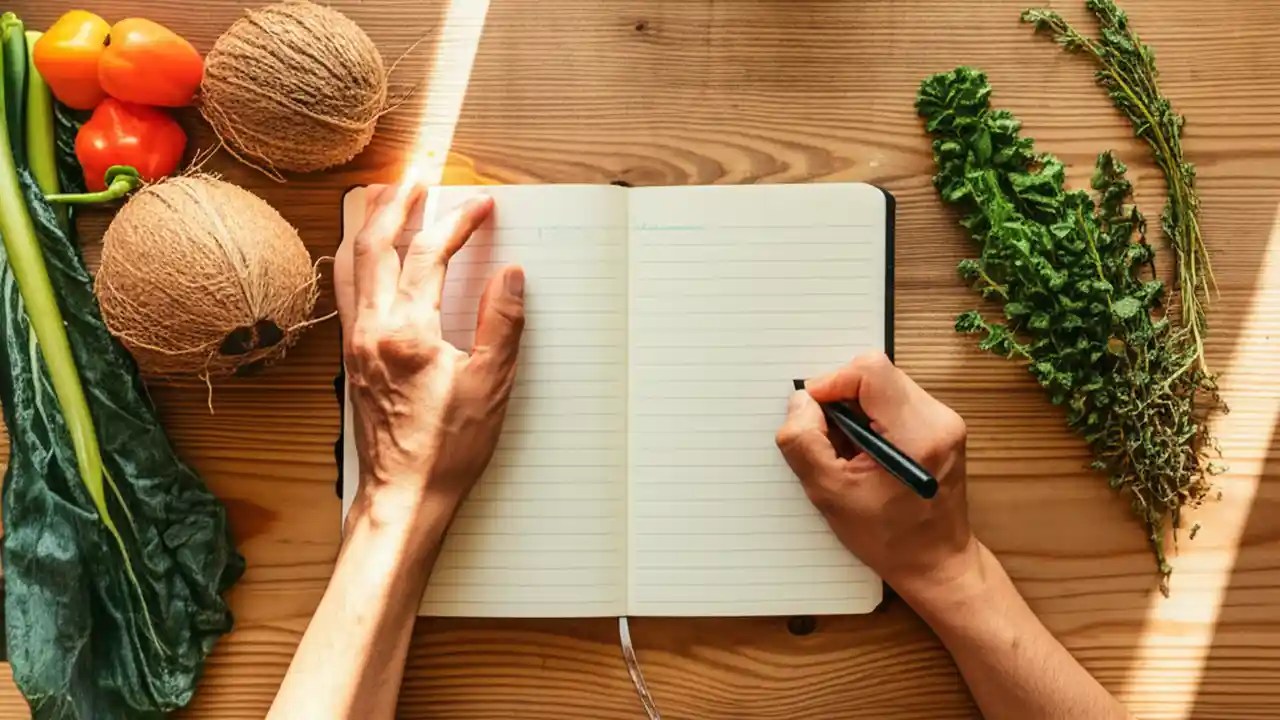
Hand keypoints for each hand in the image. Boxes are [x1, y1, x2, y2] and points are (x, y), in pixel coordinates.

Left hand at [334, 183, 525, 523]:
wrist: (403, 495)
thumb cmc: (448, 449)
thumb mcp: (490, 386)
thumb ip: (500, 324)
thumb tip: (509, 275)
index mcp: (407, 332)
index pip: (428, 257)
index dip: (457, 222)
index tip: (481, 206)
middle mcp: (371, 330)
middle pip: (375, 246)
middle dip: (398, 203)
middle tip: (418, 174)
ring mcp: (355, 343)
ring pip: (352, 265)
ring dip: (370, 225)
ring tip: (386, 197)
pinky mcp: (352, 358)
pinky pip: (347, 290)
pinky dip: (357, 258)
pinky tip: (367, 255)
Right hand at [776, 352, 975, 603]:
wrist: (936, 564)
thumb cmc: (889, 539)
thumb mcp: (830, 495)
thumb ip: (805, 442)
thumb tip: (800, 402)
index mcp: (918, 434)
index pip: (870, 371)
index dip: (831, 384)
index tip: (813, 415)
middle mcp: (938, 419)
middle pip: (876, 374)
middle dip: (841, 400)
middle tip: (831, 441)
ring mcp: (944, 421)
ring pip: (883, 385)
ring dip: (855, 410)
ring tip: (849, 452)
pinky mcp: (940, 427)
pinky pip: (894, 401)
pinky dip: (870, 418)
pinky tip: (865, 453)